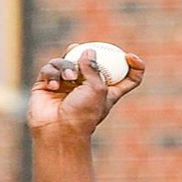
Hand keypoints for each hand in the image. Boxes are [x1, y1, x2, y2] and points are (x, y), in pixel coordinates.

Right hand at [28, 45, 145, 135]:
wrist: (57, 131)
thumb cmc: (82, 115)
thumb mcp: (97, 89)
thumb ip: (94, 68)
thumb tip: (88, 51)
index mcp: (107, 92)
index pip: (126, 78)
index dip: (134, 67)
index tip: (130, 56)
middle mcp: (87, 87)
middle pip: (92, 63)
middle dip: (87, 55)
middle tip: (85, 50)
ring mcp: (66, 85)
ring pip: (67, 61)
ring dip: (67, 66)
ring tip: (69, 78)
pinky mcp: (47, 84)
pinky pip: (50, 68)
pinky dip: (53, 73)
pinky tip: (53, 86)